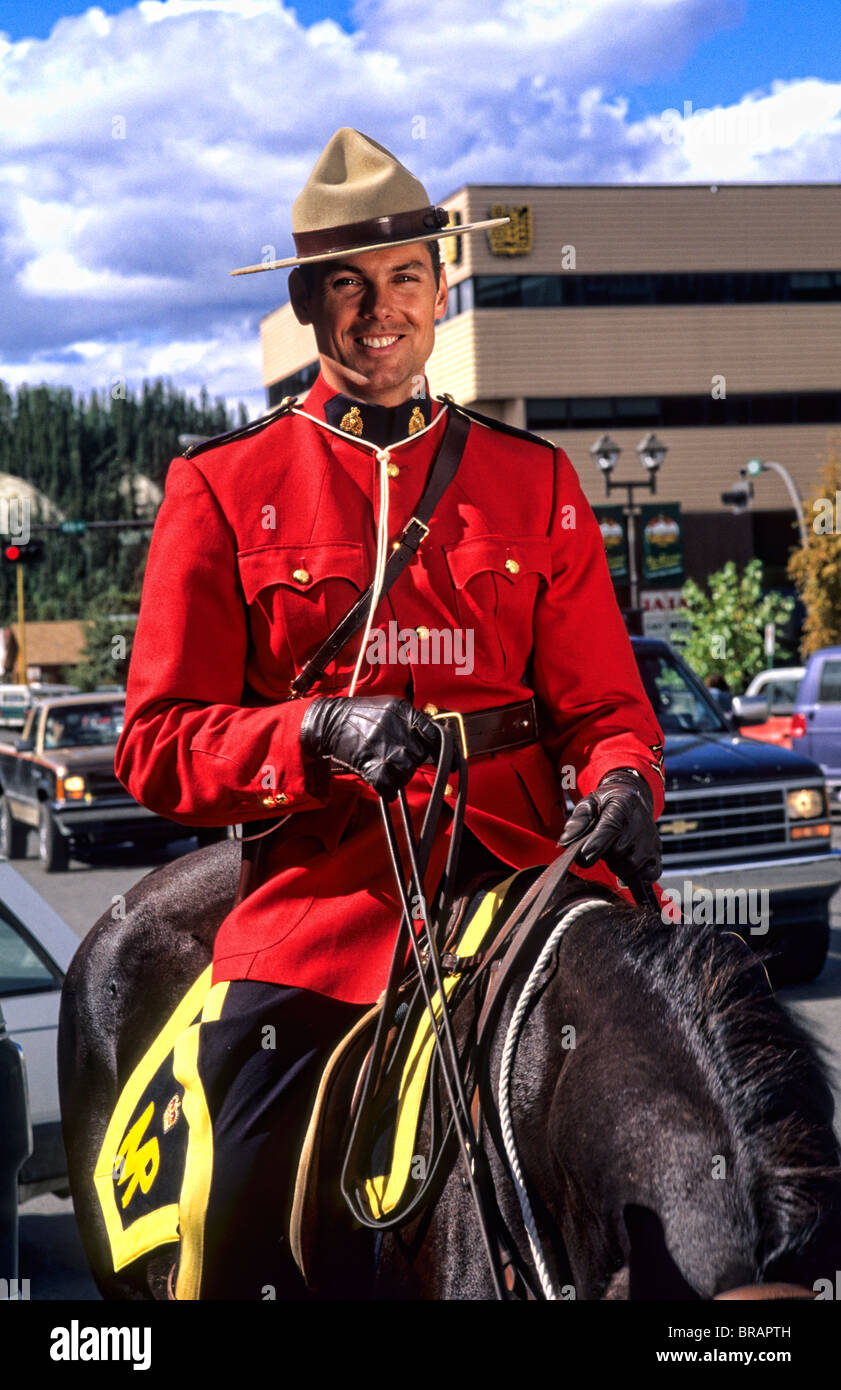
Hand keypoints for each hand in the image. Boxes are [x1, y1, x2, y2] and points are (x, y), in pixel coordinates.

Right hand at [299, 695, 442, 800]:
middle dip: (411, 762)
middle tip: (395, 757)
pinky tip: (384, 785)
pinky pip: (388, 786)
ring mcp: (382, 746)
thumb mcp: (389, 707)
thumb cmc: (359, 715)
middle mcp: (395, 728)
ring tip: (385, 766)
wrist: (328, 721)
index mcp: (402, 711)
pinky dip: (388, 790)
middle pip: (419, 756)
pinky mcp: (369, 763)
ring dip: (399, 775)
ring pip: (406, 772)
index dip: (446, 751)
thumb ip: (412, 720)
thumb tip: (433, 737)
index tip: (454, 764)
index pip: (434, 733)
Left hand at [557, 768, 660, 882]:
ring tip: (613, 852)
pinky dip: (638, 877)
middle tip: (601, 846)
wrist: (634, 799)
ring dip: (618, 865)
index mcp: (622, 806)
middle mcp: (640, 823)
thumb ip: (577, 820)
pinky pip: (651, 873)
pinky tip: (626, 870)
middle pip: (619, 851)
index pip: (610, 829)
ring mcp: (651, 839)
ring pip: (632, 865)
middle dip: (605, 854)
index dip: (595, 846)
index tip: (582, 857)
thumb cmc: (607, 803)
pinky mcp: (657, 852)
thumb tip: (565, 841)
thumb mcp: (589, 802)